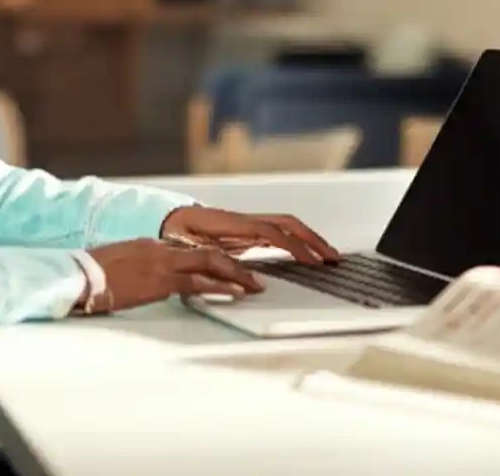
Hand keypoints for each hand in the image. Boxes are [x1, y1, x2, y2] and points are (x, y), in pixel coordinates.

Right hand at [82, 239, 264, 312]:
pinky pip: (198, 283)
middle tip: (252, 278)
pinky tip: (235, 293)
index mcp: (151, 246)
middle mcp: (161, 251)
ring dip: (235, 276)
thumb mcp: (121, 266)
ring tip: (253, 286)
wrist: (78, 275)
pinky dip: (221, 287)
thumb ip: (142, 268)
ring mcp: (163, 264)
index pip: (191, 251)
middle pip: (207, 254)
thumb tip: (151, 278)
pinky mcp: (160, 282)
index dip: (214, 260)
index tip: (228, 270)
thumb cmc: (91, 275)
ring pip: (210, 264)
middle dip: (233, 266)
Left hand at [159, 206, 339, 264]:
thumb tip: (245, 278)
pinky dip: (296, 242)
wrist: (167, 221)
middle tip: (332, 256)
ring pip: (286, 226)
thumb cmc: (176, 235)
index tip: (312, 261)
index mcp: (234, 224)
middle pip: (288, 223)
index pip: (273, 233)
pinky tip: (304, 255)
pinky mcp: (248, 231)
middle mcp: (245, 221)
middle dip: (313, 239)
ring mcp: (248, 224)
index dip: (294, 246)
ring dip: (308, 239)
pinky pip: (278, 233)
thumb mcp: (191, 250)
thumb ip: (216, 262)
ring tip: (326, 255)